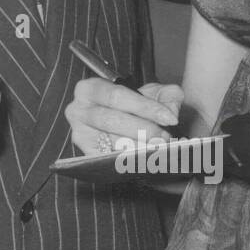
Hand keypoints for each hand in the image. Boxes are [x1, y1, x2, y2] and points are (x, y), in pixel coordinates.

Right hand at [65, 79, 181, 154]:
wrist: (125, 120)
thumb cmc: (136, 104)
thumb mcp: (153, 92)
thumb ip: (168, 95)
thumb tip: (170, 113)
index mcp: (90, 89)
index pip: (118, 96)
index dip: (146, 108)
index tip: (170, 119)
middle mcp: (78, 110)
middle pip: (112, 121)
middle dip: (143, 130)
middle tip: (165, 137)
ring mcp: (80, 134)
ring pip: (111, 143)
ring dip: (140, 147)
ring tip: (160, 148)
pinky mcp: (86, 154)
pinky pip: (109, 160)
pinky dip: (130, 161)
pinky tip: (147, 159)